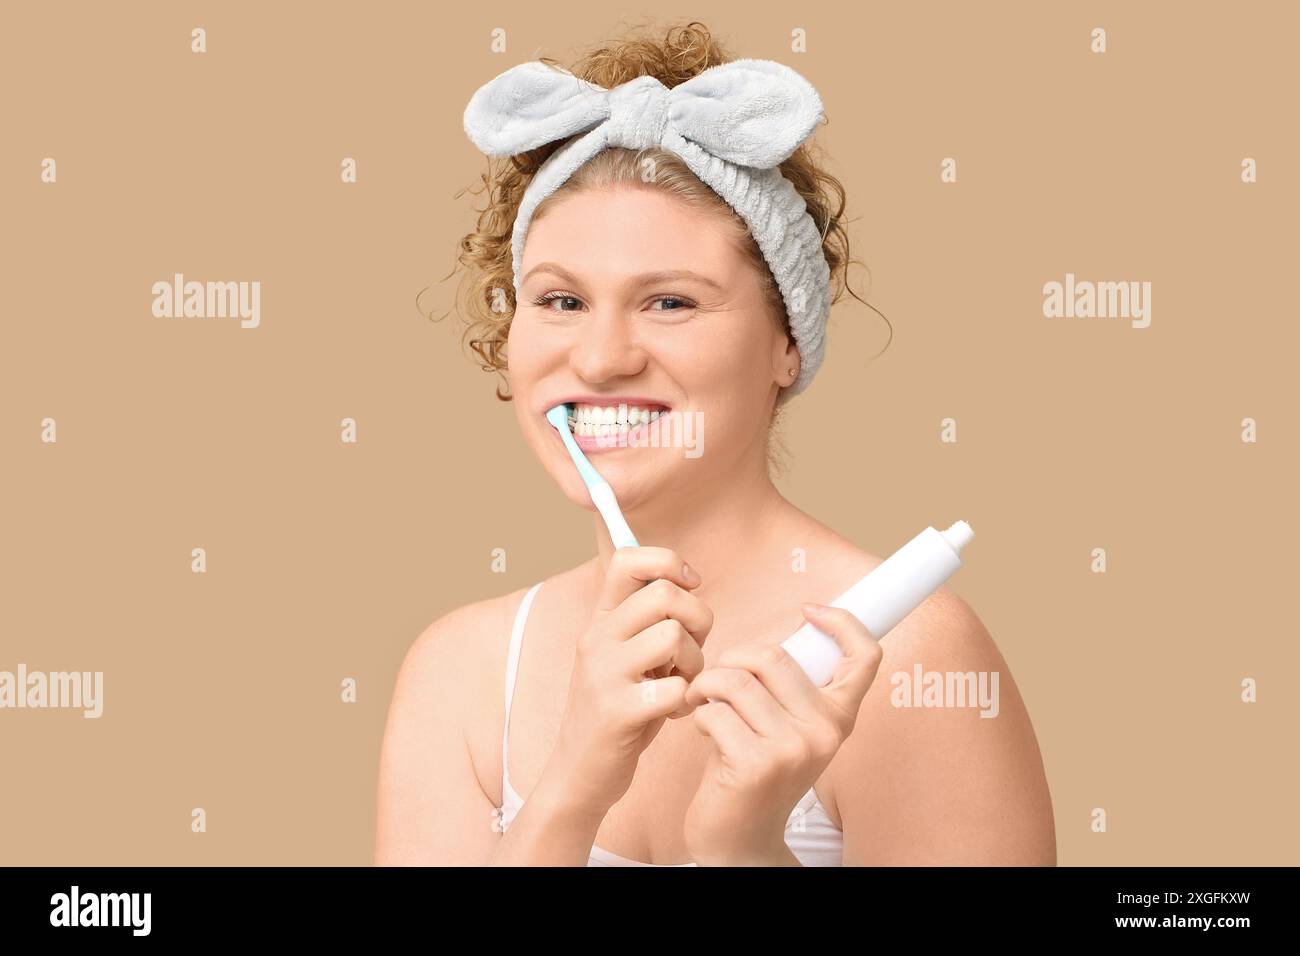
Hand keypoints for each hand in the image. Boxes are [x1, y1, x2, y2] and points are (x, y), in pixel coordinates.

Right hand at [542, 548, 713, 818]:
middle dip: (697, 619)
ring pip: (673, 636)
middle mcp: (596, 640)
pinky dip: (687, 699)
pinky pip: (675, 687)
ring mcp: (603, 675)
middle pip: (664, 594)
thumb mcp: (624, 655)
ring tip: (683, 683)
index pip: (627, 559)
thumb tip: (689, 582)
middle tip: (691, 651)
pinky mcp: (616, 712)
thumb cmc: (618, 709)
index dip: (668, 562)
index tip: (689, 587)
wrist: (579, 772)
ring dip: (694, 662)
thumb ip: (647, 621)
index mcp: (600, 620)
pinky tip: (675, 712)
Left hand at [681, 603, 882, 865]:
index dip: (843, 622)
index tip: (809, 611)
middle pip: (773, 655)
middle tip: (718, 681)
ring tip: (704, 703)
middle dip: (734, 660)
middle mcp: (825, 732)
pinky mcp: (757, 764)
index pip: (864, 656)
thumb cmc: (754, 769)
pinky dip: (700, 714)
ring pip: (737, 680)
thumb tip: (799, 625)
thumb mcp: (788, 726)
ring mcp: (793, 749)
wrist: (740, 839)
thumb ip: (794, 685)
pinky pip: (716, 710)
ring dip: (709, 686)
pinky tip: (703, 732)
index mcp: (839, 717)